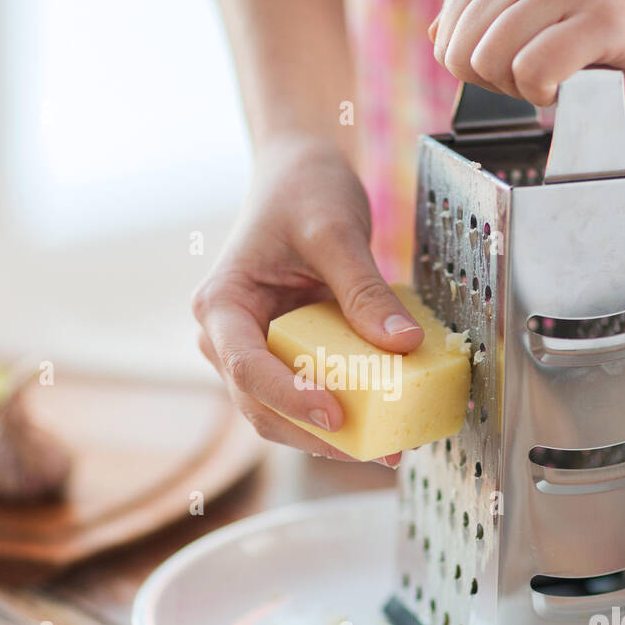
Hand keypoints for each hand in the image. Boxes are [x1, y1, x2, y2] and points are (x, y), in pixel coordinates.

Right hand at [191, 135, 422, 464]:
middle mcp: (227, 338)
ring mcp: (254, 352)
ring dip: (333, 436)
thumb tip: (403, 345)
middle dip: (318, 436)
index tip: (336, 415)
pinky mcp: (286, 357)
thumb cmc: (303, 192)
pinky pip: (309, 395)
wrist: (299, 175)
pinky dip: (345, 412)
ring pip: (284, 414)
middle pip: (263, 406)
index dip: (289, 398)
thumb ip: (365, 290)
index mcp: (221, 306)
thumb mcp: (337, 233)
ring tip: (392, 447)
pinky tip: (387, 422)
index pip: (248, 367)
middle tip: (382, 450)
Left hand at [429, 0, 624, 105]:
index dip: (478, 66)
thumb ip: (486, 11)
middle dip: (495, 83)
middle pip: (461, 50)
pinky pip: (534, 71)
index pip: (447, 31)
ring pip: (491, 60)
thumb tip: (435, 32)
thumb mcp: (541, 10)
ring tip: (563, 76)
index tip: (525, 58)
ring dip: (522, 91)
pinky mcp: (604, 16)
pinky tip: (574, 84)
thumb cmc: (620, 28)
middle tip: (546, 75)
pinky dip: (546, 94)